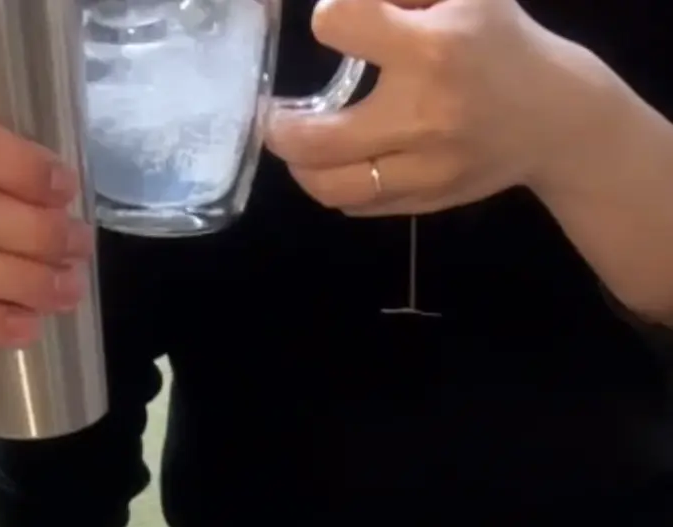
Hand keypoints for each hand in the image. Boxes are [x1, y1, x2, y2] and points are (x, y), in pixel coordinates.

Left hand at [265, 0, 588, 215]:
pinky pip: (357, 205)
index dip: (329, 18)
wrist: (554, 116)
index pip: (339, 24)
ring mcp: (424, 167)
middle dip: (281, 126)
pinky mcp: (425, 199)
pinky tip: (333, 164)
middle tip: (275, 113)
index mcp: (431, 49)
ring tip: (296, 144)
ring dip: (300, 166)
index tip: (336, 22)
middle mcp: (422, 115)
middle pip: (316, 139)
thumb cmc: (501, 41)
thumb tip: (341, 0)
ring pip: (331, 186)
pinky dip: (334, 185)